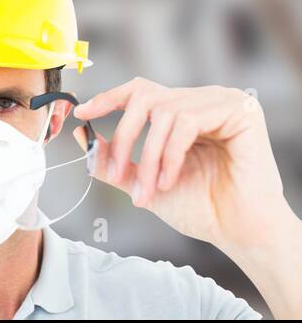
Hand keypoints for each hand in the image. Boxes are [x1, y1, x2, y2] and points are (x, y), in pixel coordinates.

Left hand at [72, 78, 294, 251]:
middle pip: (145, 97)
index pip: (141, 91)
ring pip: (163, 113)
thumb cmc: (199, 207)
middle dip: (124, 136)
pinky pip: (187, 122)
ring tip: (151, 189)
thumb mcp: (144, 181)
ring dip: (148, 157)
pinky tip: (169, 180)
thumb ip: (115, 160)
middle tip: (115, 172)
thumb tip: (82, 136)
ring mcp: (223, 102)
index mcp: (184, 111)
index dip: (108, 98)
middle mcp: (204, 100)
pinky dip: (170, 154)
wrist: (236, 231)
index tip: (81, 113)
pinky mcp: (240, 111)